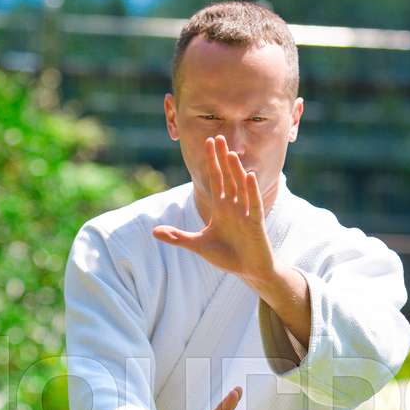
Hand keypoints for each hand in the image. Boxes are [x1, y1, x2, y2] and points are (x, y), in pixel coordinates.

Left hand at [152, 136, 275, 283]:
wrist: (248, 271)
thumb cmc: (226, 256)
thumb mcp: (198, 245)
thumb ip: (178, 237)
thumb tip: (154, 232)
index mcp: (221, 207)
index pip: (216, 179)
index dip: (212, 161)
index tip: (208, 142)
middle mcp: (234, 206)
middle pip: (227, 177)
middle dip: (222, 159)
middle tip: (218, 138)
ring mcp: (245, 213)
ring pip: (240, 187)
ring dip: (236, 171)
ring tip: (231, 153)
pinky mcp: (256, 223)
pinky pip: (254, 203)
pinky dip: (252, 190)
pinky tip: (250, 176)